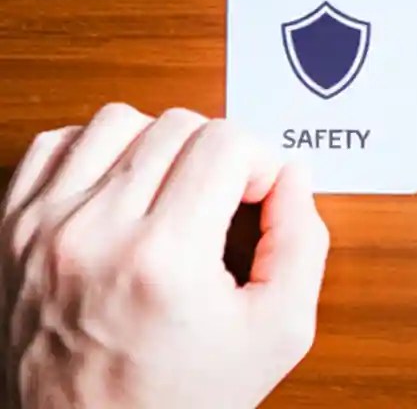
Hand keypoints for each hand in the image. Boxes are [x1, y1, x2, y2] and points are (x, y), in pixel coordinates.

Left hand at [0, 104, 329, 408]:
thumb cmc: (177, 399)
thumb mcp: (278, 333)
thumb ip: (302, 243)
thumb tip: (292, 176)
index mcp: (164, 259)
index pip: (226, 142)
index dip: (261, 162)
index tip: (260, 196)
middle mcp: (94, 233)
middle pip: (178, 125)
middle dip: (219, 154)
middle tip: (225, 200)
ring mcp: (44, 227)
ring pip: (118, 120)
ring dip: (159, 143)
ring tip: (174, 190)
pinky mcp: (13, 228)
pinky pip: (55, 142)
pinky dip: (97, 151)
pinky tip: (123, 188)